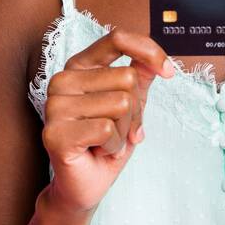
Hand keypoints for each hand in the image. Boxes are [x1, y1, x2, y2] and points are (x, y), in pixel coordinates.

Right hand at [42, 28, 174, 215]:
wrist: (85, 185)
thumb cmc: (106, 142)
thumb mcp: (131, 105)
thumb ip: (141, 77)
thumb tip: (158, 61)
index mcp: (78, 66)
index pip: (117, 38)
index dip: (148, 51)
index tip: (169, 72)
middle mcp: (62, 80)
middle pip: (126, 77)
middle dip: (134, 111)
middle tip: (118, 130)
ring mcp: (55, 106)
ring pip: (120, 103)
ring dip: (123, 131)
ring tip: (105, 141)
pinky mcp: (55, 133)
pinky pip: (107, 129)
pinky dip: (113, 146)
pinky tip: (98, 151)